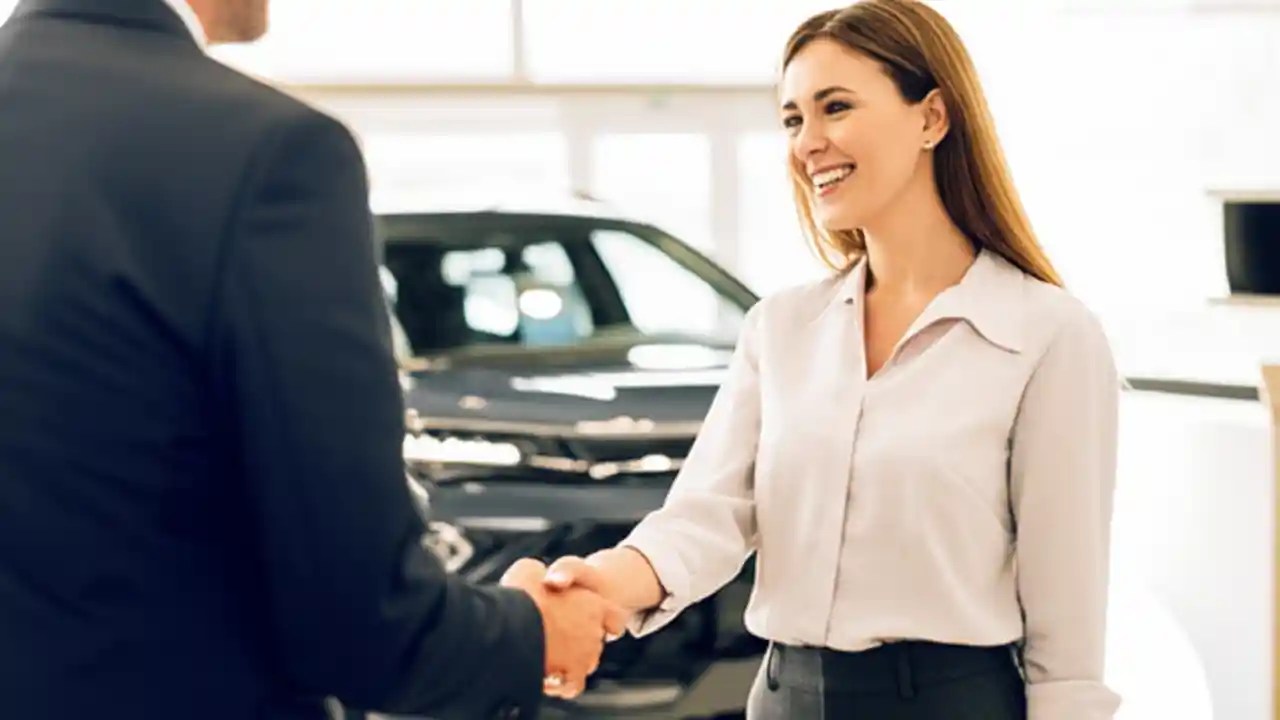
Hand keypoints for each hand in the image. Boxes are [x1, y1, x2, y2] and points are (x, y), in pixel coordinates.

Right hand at [501, 558, 627, 698]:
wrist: (514, 624)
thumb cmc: (524, 594)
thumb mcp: (530, 571)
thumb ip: (540, 575)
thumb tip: (535, 578)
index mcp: (594, 605)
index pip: (614, 617)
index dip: (607, 620)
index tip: (605, 625)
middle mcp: (594, 633)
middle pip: (594, 642)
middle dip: (577, 640)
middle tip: (553, 636)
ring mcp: (584, 658)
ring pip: (582, 665)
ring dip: (567, 662)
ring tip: (545, 658)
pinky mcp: (569, 678)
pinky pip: (570, 686)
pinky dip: (560, 684)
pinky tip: (545, 679)